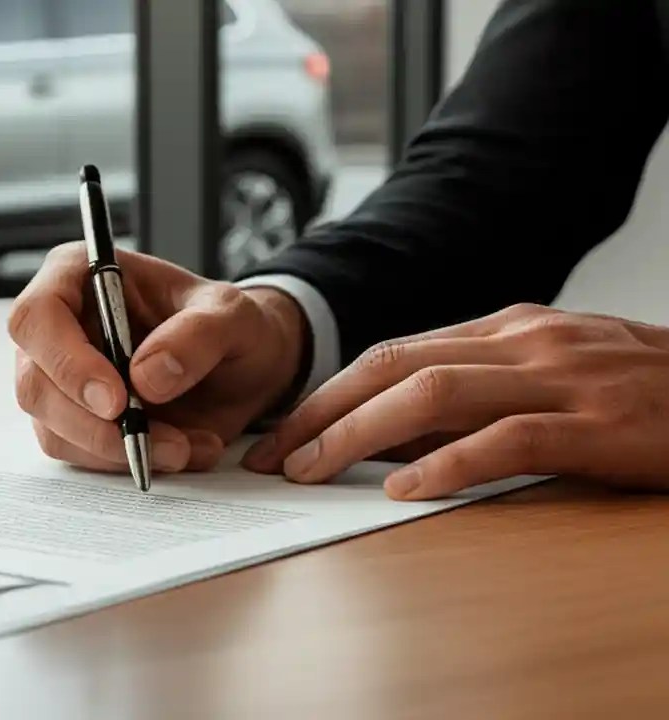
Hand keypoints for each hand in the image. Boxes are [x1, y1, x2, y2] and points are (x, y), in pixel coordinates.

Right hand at [8, 242, 307, 472]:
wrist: (239, 366)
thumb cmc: (224, 325)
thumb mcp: (232, 316)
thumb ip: (197, 334)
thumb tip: (147, 376)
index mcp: (79, 276)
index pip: (38, 316)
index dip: (67, 361)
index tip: (115, 399)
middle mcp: (57, 327)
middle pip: (35, 384)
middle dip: (94, 424)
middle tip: (157, 440)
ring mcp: (58, 378)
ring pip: (53, 428)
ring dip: (116, 450)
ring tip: (183, 447)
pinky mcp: (73, 421)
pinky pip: (78, 454)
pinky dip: (125, 463)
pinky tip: (175, 450)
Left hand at [243, 303, 668, 499]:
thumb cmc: (637, 393)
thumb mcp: (547, 376)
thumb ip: (472, 394)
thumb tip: (382, 435)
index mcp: (506, 327)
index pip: (392, 353)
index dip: (327, 394)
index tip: (281, 433)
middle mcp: (523, 339)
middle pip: (395, 365)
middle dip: (320, 412)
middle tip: (273, 457)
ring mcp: (561, 375)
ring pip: (433, 393)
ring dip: (357, 434)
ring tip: (312, 472)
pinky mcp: (597, 421)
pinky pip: (506, 439)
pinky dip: (447, 464)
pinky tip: (404, 489)